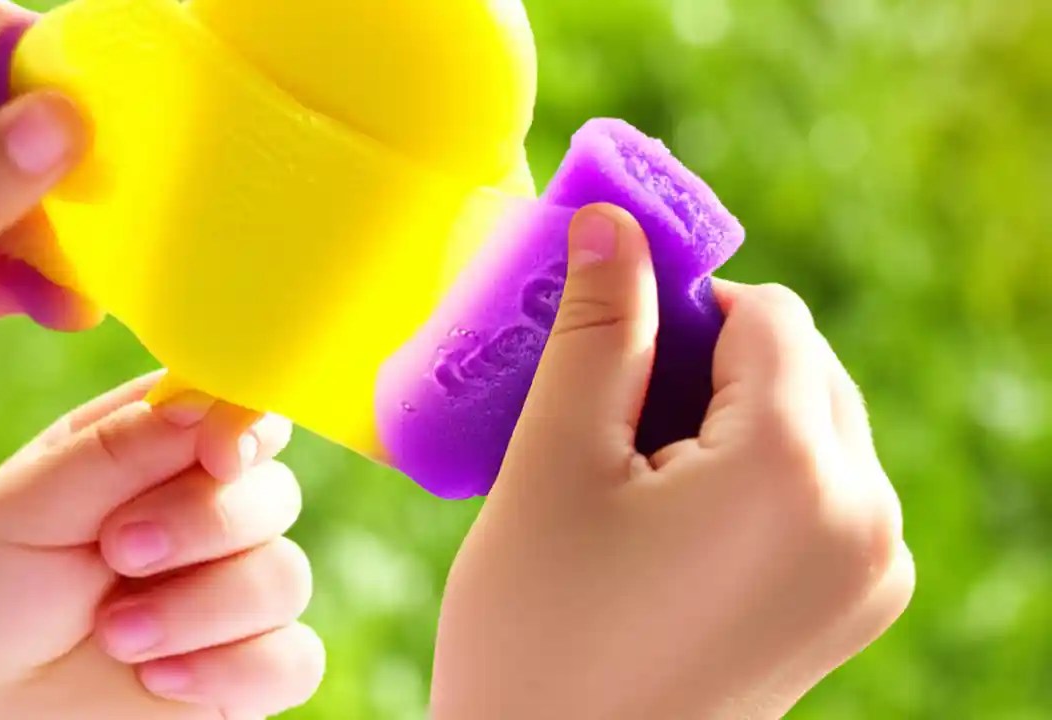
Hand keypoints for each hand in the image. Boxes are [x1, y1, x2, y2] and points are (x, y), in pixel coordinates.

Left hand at [0, 373, 323, 719]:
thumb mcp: (30, 503)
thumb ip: (122, 446)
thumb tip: (212, 400)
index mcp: (161, 451)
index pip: (242, 413)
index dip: (247, 426)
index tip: (218, 454)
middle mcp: (209, 515)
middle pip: (275, 494)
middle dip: (203, 523)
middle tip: (119, 552)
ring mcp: (232, 595)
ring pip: (285, 577)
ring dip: (200, 608)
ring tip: (115, 635)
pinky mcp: (246, 672)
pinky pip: (295, 660)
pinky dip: (232, 669)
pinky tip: (161, 679)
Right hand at [430, 206, 912, 718]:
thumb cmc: (537, 631)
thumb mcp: (552, 462)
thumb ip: (598, 327)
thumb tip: (613, 220)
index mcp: (794, 470)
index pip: (766, 314)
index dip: (685, 297)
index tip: (611, 320)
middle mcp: (863, 516)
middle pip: (799, 363)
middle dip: (707, 358)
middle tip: (607, 403)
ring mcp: (869, 570)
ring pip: (812, 420)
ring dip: (729, 412)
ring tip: (633, 467)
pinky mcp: (850, 604)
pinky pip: (819, 486)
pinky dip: (756, 469)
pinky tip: (673, 510)